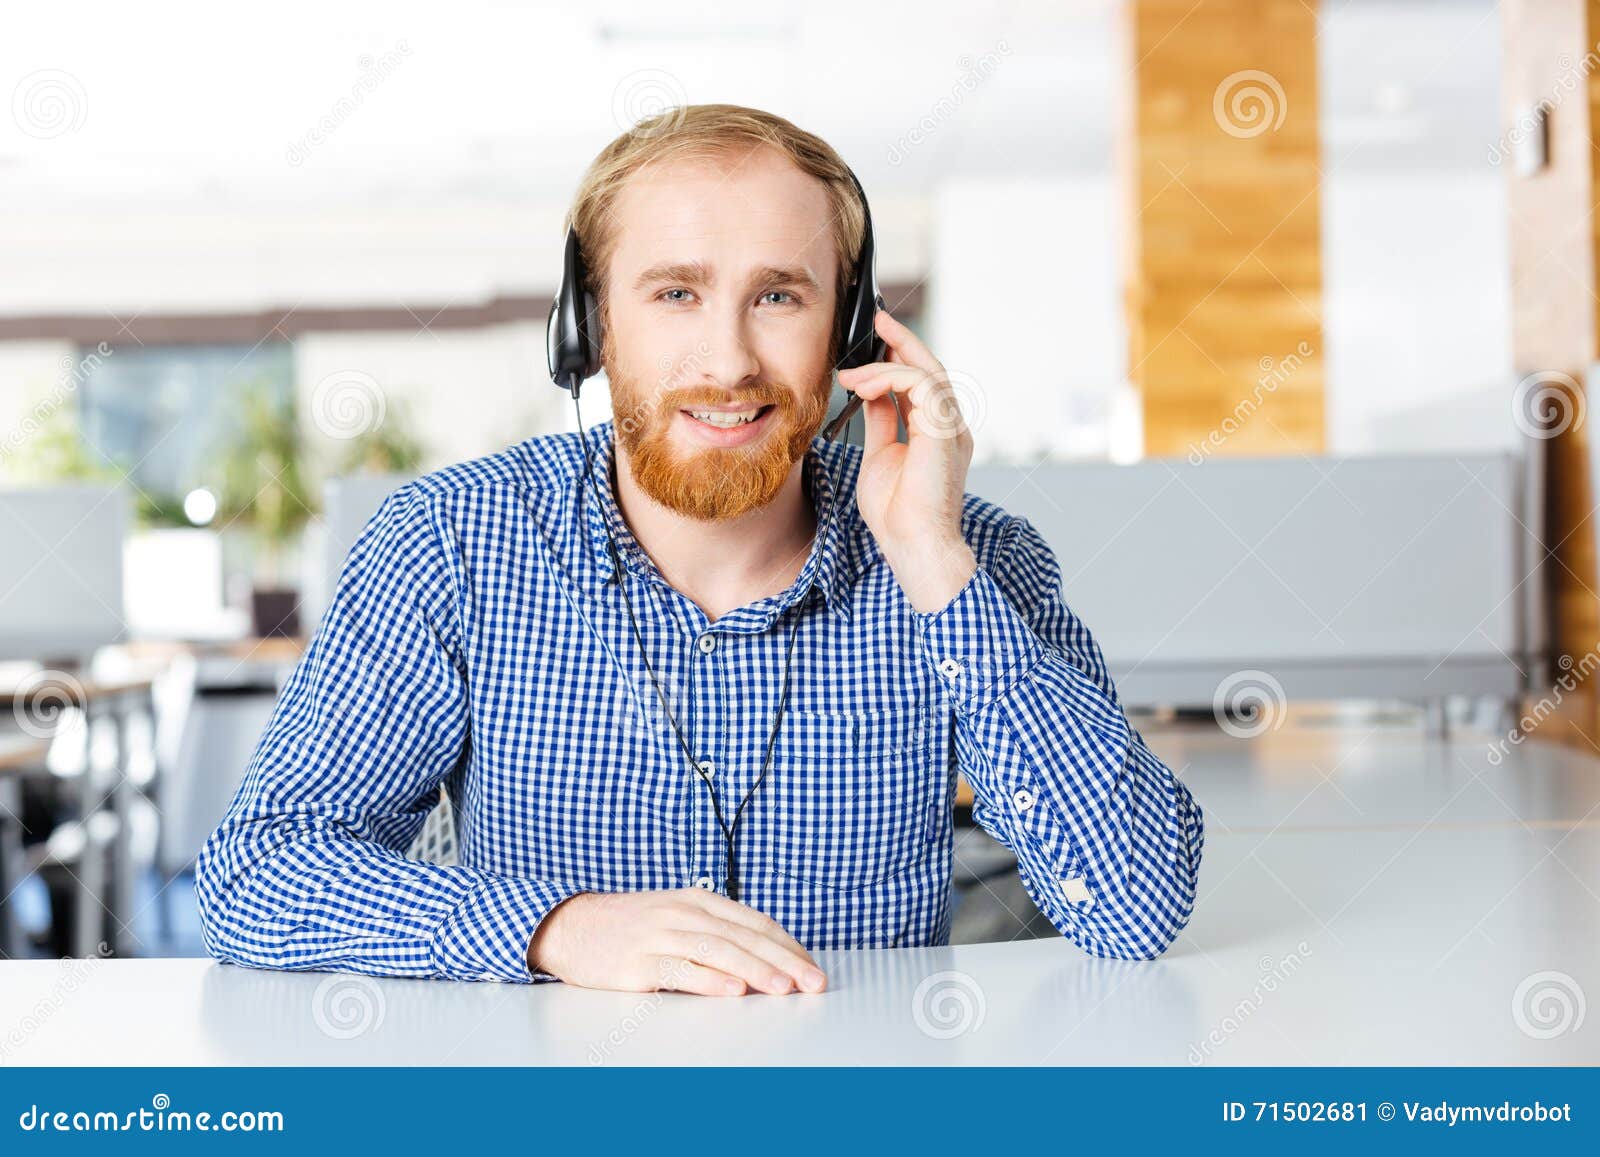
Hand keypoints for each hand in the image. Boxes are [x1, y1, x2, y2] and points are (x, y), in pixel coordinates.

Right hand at [526, 889, 827, 995]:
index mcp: (699, 900)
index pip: (755, 922)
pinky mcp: (639, 962)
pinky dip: (710, 980)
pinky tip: (733, 990)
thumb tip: (764, 958)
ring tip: (783, 987)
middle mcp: (684, 912)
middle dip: (784, 961)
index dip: (788, 945)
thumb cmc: (631, 927)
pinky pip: (680, 970)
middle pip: (744, 937)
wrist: (572, 926)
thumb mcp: (677, 917)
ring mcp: (661, 935)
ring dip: (756, 970)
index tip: (813, 967)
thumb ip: (716, 931)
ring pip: (718, 951)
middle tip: (813, 982)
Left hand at [837, 308, 976, 613]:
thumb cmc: (897, 514)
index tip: (875, 341)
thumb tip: (871, 392)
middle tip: (877, 321)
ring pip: (927, 372)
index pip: (921, 384)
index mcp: (937, 434)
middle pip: (930, 369)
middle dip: (902, 342)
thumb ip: (881, 421)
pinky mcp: (944, 431)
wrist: (912, 545)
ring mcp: (951, 429)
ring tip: (853, 374)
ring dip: (887, 364)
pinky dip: (890, 379)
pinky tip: (863, 387)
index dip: (899, 359)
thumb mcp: (880, 455)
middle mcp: (949, 427)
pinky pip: (921, 386)